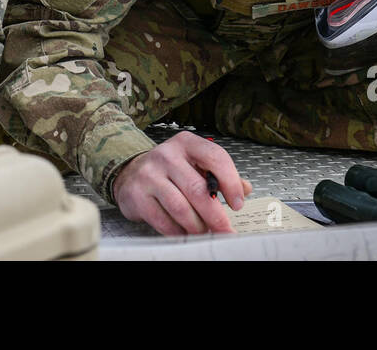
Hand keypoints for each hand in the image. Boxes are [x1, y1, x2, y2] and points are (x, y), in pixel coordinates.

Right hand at [113, 131, 252, 235]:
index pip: (215, 158)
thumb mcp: (195, 164)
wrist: (130, 173)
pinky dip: (179, 232)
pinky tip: (185, 233)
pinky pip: (163, 221)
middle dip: (216, 216)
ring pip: (181, 208)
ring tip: (205, 233)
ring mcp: (149, 175)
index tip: (238, 203)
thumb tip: (245, 189)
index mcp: (186, 143)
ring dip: (197, 227)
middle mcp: (167, 155)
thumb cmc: (169, 170)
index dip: (231, 183)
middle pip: (198, 189)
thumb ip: (220, 175)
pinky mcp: (137, 195)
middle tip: (226, 230)